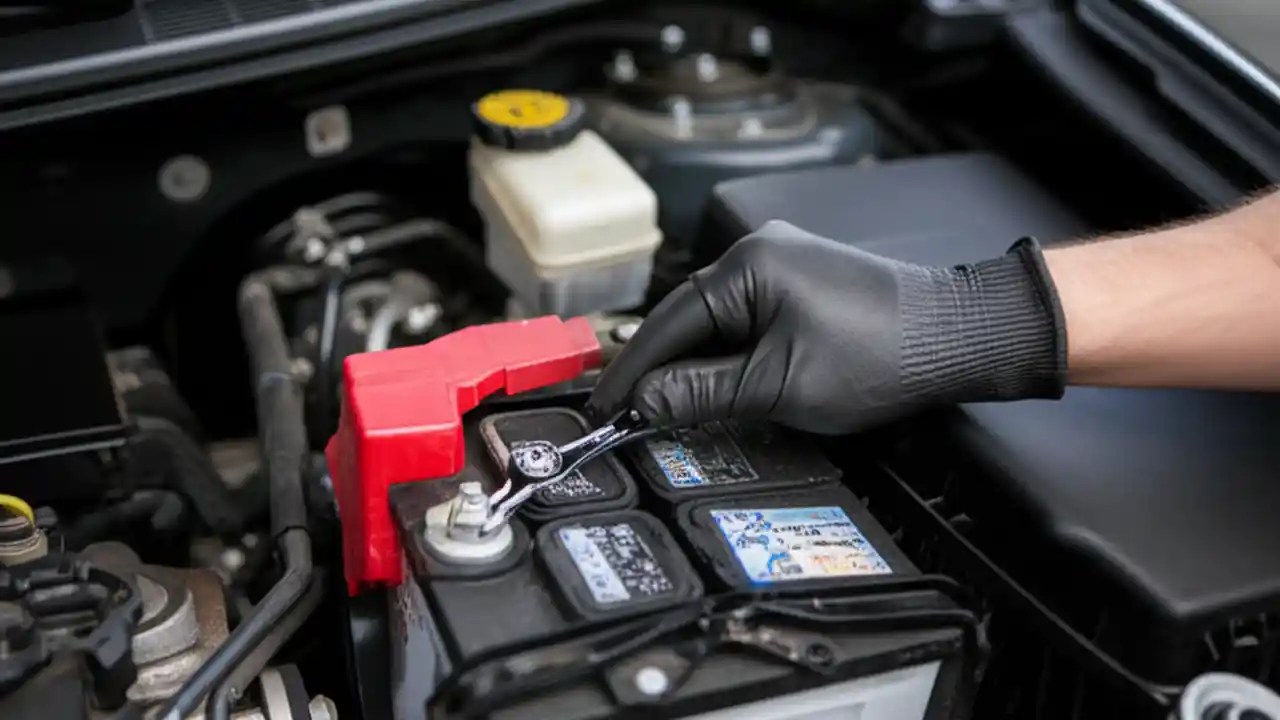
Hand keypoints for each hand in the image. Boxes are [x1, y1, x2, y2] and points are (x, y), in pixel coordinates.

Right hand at [587, 220, 1066, 433]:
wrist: (961, 338)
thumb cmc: (880, 356)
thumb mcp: (777, 386)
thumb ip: (702, 393)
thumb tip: (643, 402)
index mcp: (747, 265)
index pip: (667, 323)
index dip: (630, 372)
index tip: (602, 408)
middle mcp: (759, 252)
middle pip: (686, 318)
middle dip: (656, 369)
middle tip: (622, 413)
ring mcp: (783, 263)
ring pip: (715, 321)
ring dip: (690, 364)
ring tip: (659, 405)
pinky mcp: (803, 283)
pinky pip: (745, 319)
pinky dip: (724, 353)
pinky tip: (712, 381)